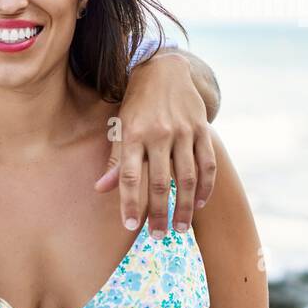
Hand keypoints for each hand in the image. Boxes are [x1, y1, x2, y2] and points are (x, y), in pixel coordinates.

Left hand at [95, 52, 216, 236]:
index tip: (129, 226)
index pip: (129, 176)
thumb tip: (100, 190)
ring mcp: (183, 132)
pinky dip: (205, 187)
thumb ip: (116, 161)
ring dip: (184, 206)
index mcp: (133, 134)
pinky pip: (207, 164)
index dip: (129, 202)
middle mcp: (159, 134)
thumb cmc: (136, 105)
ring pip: (187, 177)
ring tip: (179, 228)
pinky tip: (200, 204)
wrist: (166, 70)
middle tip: (158, 237)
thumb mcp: (120, 127)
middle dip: (158, 213)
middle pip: (160, 182)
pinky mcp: (202, 130)